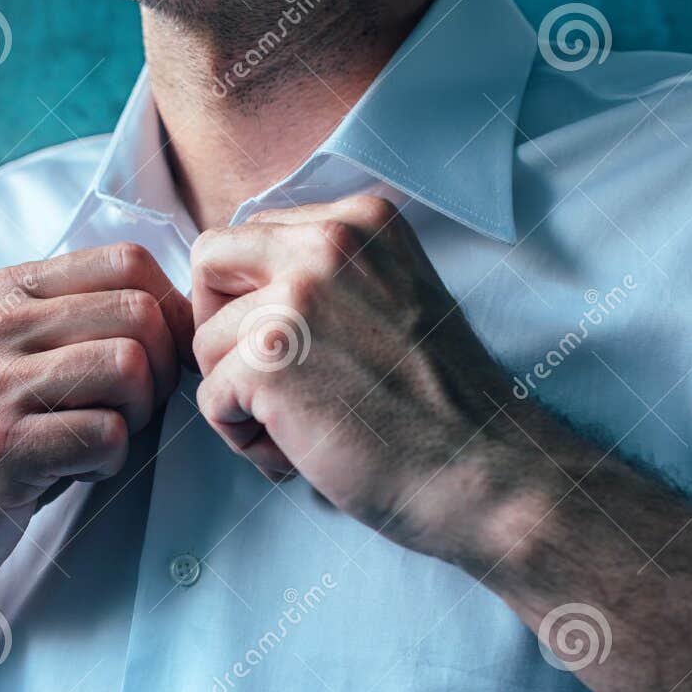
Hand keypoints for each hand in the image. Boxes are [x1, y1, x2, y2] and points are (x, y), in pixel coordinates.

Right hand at [0, 242, 193, 596]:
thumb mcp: (15, 363)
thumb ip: (79, 324)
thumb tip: (180, 309)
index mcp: (3, 295)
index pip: (126, 261)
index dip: (170, 311)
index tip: (162, 358)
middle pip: (139, 313)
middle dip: (160, 369)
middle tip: (132, 410)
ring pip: (129, 366)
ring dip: (137, 415)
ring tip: (101, 438)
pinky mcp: (1, 449)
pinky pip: (107, 435)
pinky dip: (111, 462)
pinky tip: (76, 471)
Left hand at [189, 195, 525, 559]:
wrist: (486, 471)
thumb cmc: (441, 406)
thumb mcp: (393, 298)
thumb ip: (327, 277)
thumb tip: (236, 288)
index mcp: (360, 220)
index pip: (251, 237)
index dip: (253, 300)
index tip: (300, 351)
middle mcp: (327, 242)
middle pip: (211, 263)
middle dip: (224, 329)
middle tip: (271, 384)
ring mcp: (296, 298)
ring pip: (205, 343)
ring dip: (240, 398)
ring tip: (304, 431)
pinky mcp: (269, 360)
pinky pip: (209, 400)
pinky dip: (245, 440)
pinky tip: (301, 454)